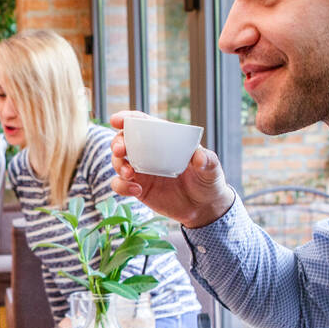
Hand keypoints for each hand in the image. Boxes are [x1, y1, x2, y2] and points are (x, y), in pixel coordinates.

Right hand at [109, 112, 234, 228]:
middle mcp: (149, 152)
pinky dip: (122, 187)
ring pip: (118, 161)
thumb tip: (199, 155)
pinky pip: (120, 185)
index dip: (128, 119)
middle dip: (117, 142)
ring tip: (129, 175)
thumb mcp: (212, 169)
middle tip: (120, 151)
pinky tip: (136, 191)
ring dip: (118, 165)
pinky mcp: (137, 188)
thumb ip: (208, 161)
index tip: (117, 119)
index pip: (144, 124)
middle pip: (124, 140)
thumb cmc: (208, 182)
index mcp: (165, 140)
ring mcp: (141, 170)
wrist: (203, 208)